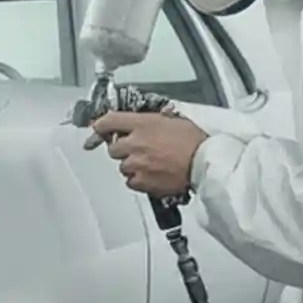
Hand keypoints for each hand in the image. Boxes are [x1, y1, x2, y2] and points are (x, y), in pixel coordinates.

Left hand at [85, 112, 209, 196]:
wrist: (204, 163)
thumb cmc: (195, 141)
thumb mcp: (172, 120)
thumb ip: (150, 122)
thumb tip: (140, 124)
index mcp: (143, 124)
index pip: (109, 121)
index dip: (101, 125)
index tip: (98, 128)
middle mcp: (135, 143)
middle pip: (112, 148)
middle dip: (122, 149)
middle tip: (137, 150)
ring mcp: (136, 164)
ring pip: (122, 166)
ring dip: (131, 165)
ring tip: (150, 164)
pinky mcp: (142, 181)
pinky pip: (131, 182)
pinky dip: (138, 180)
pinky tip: (151, 175)